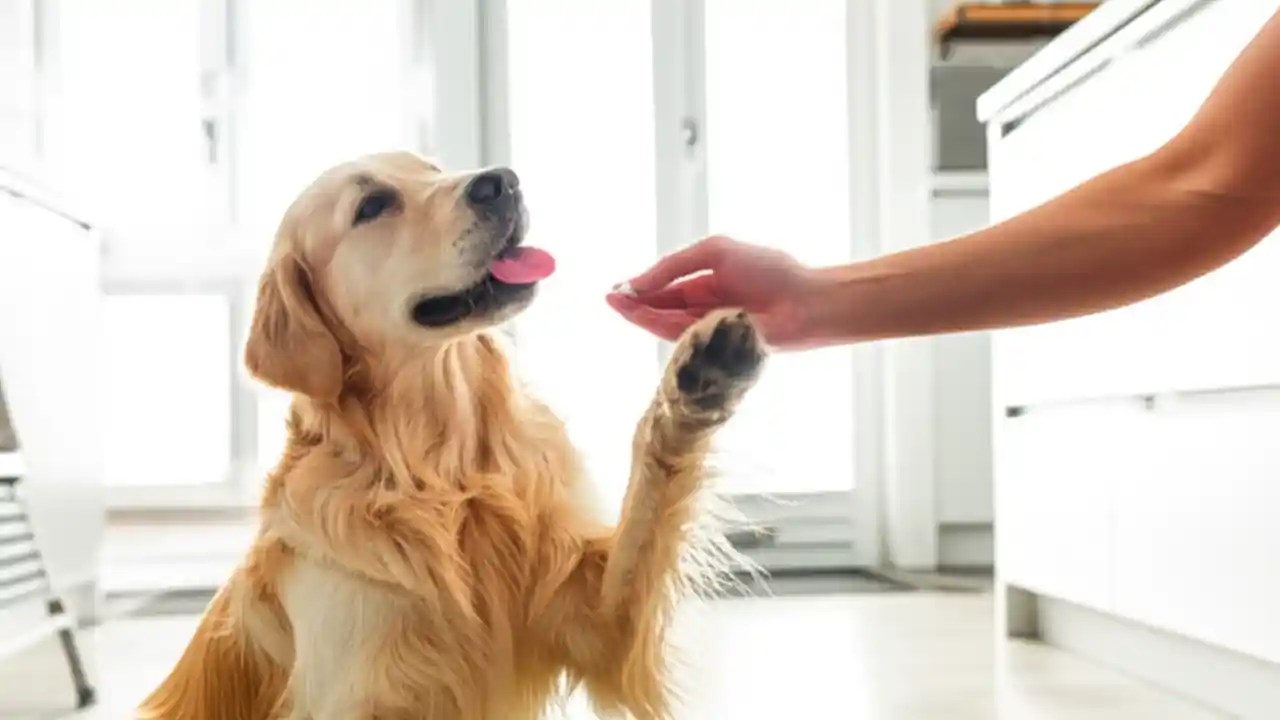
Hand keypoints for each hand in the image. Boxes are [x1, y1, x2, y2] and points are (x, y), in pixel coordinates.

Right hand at [605, 235, 813, 347]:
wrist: (804, 301)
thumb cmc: (769, 269)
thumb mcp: (714, 253)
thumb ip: (675, 265)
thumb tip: (641, 281)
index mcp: (706, 283)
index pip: (665, 289)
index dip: (640, 289)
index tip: (616, 289)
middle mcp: (704, 308)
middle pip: (661, 309)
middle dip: (634, 304)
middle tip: (609, 299)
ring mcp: (709, 328)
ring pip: (667, 325)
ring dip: (642, 316)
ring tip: (620, 306)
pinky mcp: (715, 345)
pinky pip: (682, 337)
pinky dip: (662, 327)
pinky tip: (644, 316)